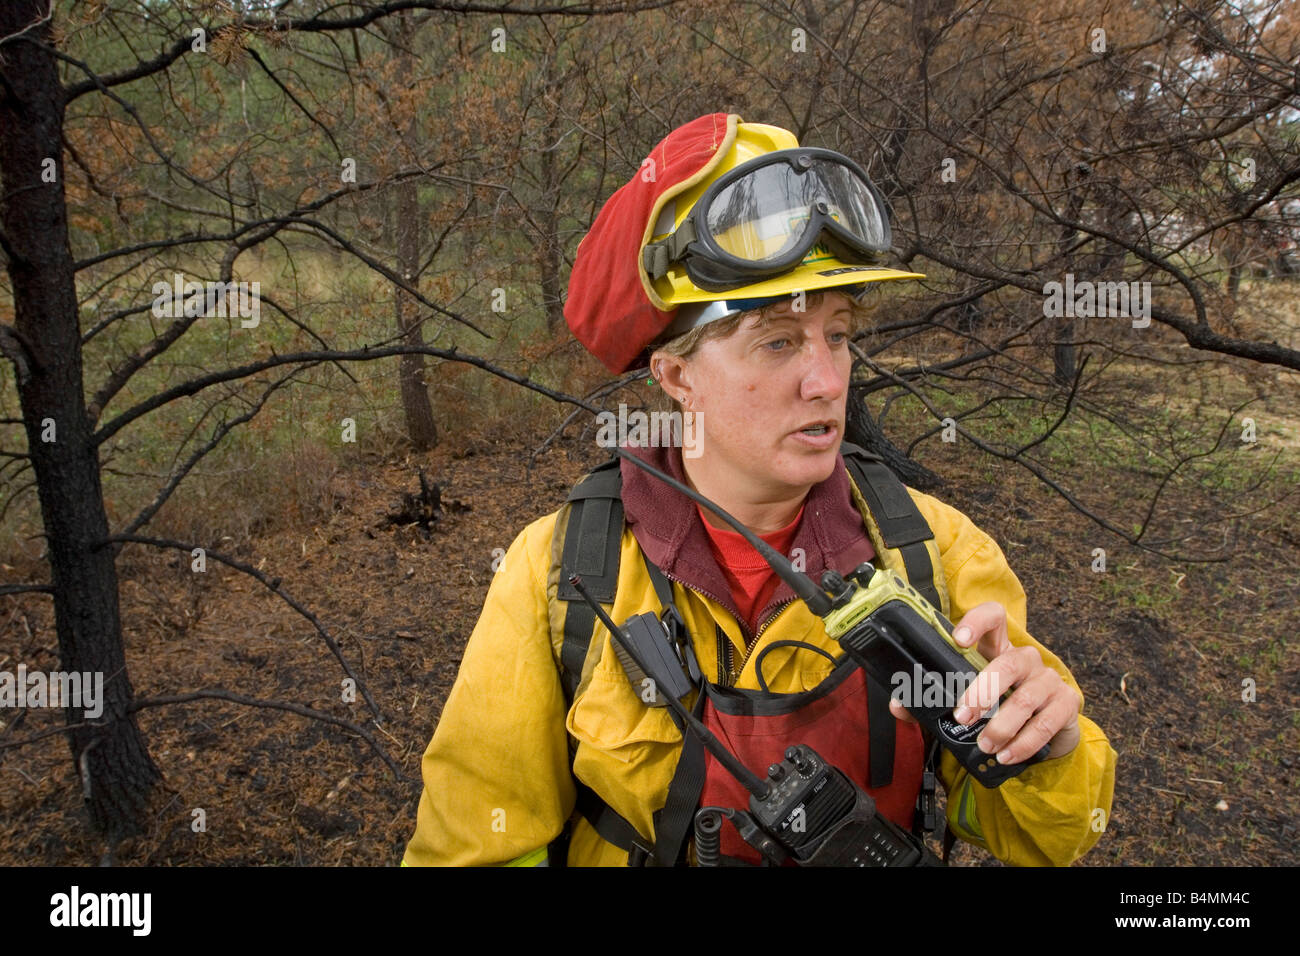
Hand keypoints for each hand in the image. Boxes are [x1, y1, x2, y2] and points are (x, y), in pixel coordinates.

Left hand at [887, 601, 1080, 762]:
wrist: (1046, 728)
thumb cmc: (998, 706)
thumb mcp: (967, 699)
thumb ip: (931, 700)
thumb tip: (898, 705)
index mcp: (997, 649)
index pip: (994, 616)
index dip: (977, 621)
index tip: (959, 639)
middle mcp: (1024, 658)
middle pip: (1007, 662)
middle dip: (982, 691)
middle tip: (963, 716)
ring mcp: (1047, 679)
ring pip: (1026, 697)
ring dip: (1002, 725)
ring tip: (984, 745)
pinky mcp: (1066, 703)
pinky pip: (1046, 722)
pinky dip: (1023, 743)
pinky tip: (1006, 755)